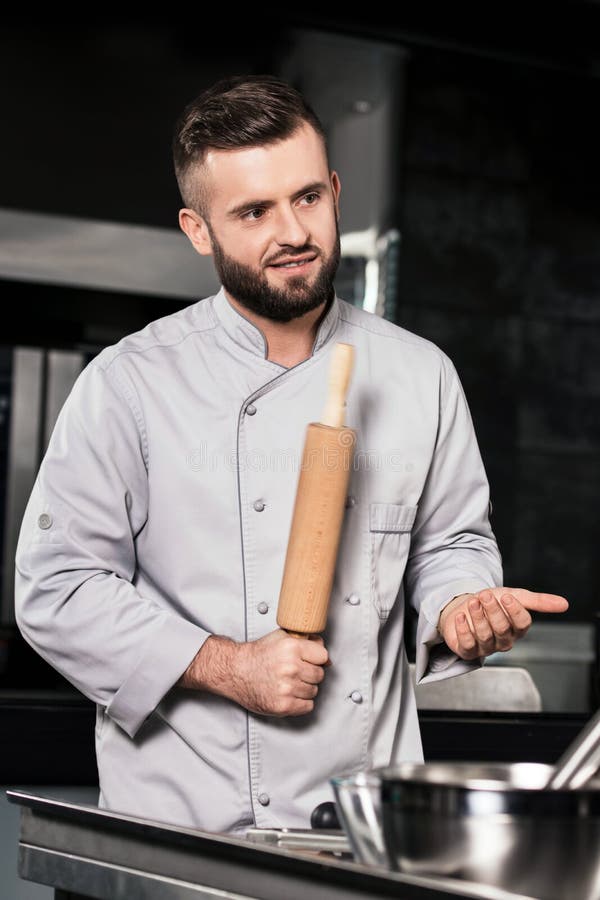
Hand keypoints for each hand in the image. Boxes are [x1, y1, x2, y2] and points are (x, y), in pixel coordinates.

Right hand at [179, 629, 329, 716]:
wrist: (235, 671)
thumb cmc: (258, 655)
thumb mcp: (282, 637)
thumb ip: (307, 642)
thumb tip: (328, 659)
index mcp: (292, 647)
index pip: (324, 656)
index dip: (316, 659)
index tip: (308, 661)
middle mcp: (290, 667)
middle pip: (319, 675)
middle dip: (310, 674)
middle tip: (295, 672)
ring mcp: (287, 688)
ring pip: (314, 691)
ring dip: (304, 688)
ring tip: (289, 682)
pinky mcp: (283, 706)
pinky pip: (307, 706)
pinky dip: (300, 702)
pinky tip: (289, 694)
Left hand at [438, 587, 568, 660]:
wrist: (465, 606)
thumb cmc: (492, 603)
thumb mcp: (515, 596)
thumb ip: (538, 601)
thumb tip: (564, 604)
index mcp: (517, 629)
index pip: (522, 623)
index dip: (514, 610)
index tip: (505, 596)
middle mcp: (504, 641)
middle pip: (502, 628)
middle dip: (493, 610)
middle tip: (485, 595)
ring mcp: (486, 648)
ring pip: (485, 635)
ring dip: (478, 616)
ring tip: (473, 601)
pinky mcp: (468, 651)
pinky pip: (467, 645)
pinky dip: (463, 629)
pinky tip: (460, 616)